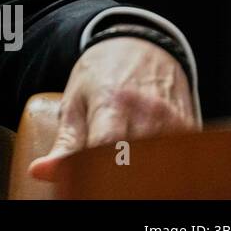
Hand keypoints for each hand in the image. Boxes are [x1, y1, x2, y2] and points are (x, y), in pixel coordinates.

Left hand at [28, 36, 196, 180]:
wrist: (138, 45)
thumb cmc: (100, 76)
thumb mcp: (74, 104)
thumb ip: (63, 144)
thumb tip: (38, 172)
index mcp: (112, 103)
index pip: (107, 148)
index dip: (96, 171)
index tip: (86, 185)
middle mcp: (148, 111)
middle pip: (136, 162)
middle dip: (118, 177)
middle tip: (103, 179)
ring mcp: (174, 119)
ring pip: (160, 163)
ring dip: (141, 171)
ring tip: (124, 167)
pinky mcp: (191, 126)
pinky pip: (180, 157)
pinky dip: (162, 164)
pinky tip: (148, 162)